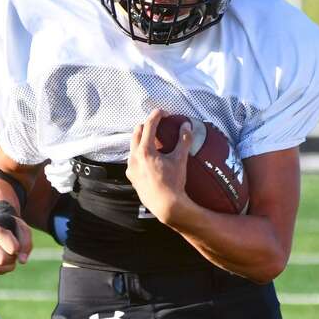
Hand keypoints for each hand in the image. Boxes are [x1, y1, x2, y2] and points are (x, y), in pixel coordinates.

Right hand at [0, 212, 31, 275]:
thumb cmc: (13, 228)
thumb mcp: (24, 231)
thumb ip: (26, 244)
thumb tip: (22, 261)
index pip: (12, 248)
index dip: (18, 248)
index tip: (16, 243)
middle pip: (2, 259)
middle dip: (11, 258)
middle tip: (13, 251)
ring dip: (7, 265)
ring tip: (8, 255)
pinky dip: (1, 268)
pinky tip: (2, 260)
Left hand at [126, 108, 190, 222]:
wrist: (167, 206)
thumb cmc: (173, 183)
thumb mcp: (180, 160)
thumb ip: (183, 140)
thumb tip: (187, 125)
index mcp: (145, 151)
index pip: (149, 125)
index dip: (156, 115)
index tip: (164, 112)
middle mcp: (134, 158)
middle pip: (136, 133)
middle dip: (146, 125)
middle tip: (158, 125)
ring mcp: (131, 168)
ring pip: (133, 146)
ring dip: (141, 140)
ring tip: (153, 140)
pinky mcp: (132, 178)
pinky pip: (133, 160)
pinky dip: (140, 154)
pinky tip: (149, 158)